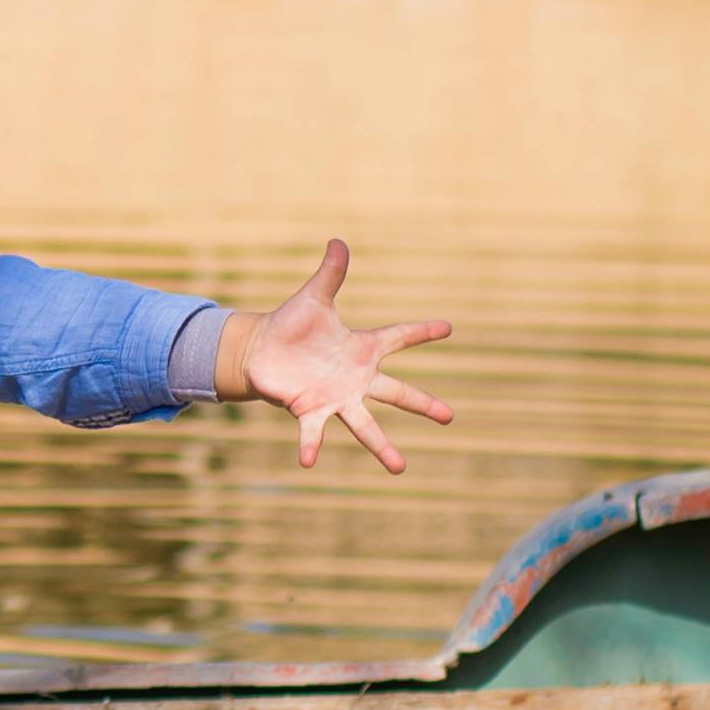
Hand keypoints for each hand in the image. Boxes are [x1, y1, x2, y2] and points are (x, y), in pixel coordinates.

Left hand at [217, 239, 457, 474]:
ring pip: (365, 425)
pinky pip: (313, 432)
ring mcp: (335, 397)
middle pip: (396, 392)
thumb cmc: (291, 325)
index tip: (448, 326)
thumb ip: (329, 274)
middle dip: (423, 404)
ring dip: (381, 446)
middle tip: (449, 416)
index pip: (398, 337)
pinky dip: (312, 445)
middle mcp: (355, 378)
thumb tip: (338, 241)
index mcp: (361, 348)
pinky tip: (309, 461)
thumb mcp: (313, 298)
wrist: (260, 350)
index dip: (421, 331)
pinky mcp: (309, 410)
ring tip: (399, 468)